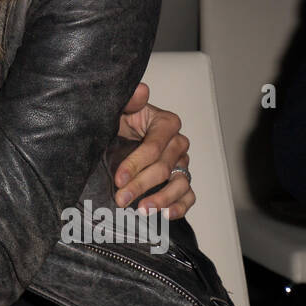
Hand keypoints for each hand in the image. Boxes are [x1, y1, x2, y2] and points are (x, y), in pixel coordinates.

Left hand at [112, 82, 195, 218]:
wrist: (117, 137)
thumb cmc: (119, 122)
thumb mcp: (118, 109)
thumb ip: (129, 100)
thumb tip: (141, 90)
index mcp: (166, 123)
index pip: (154, 147)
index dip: (136, 164)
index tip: (118, 178)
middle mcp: (178, 143)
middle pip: (164, 168)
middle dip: (141, 185)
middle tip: (121, 199)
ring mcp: (182, 163)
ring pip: (180, 184)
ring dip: (161, 199)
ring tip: (142, 210)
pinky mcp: (182, 180)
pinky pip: (189, 196)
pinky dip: (180, 207)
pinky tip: (166, 215)